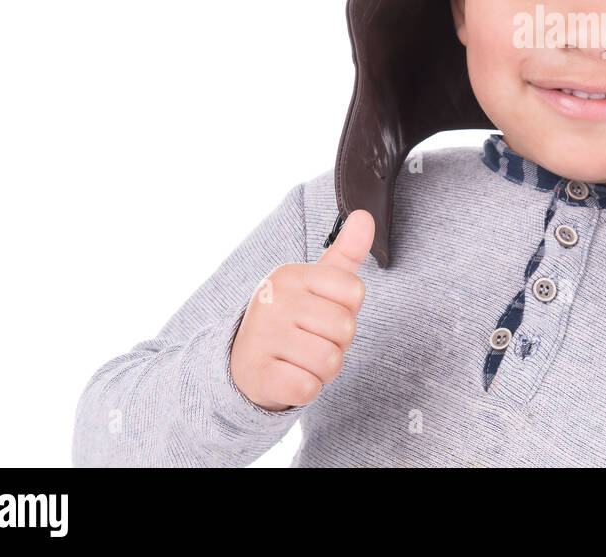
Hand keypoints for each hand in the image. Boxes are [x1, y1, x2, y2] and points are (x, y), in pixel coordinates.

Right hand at [230, 210, 373, 410]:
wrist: (240, 364)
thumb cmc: (289, 320)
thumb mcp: (314, 283)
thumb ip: (345, 252)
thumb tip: (365, 215)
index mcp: (291, 274)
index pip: (355, 292)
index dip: (346, 310)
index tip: (321, 314)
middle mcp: (274, 300)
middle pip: (346, 328)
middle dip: (336, 344)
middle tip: (309, 341)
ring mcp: (264, 336)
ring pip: (331, 362)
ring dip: (323, 370)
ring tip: (300, 360)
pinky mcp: (260, 375)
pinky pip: (309, 388)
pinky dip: (307, 389)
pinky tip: (288, 377)